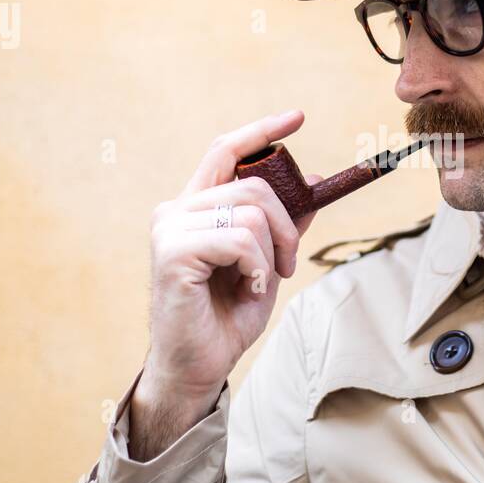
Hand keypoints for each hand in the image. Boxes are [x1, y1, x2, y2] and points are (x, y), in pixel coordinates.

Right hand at [130, 110, 322, 456]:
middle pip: (252, 184)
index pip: (225, 151)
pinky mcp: (173, 252)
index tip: (297, 117)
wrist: (198, 365)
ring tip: (263, 280)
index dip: (261, 131)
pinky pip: (240, 239)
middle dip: (286, 221)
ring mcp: (170, 229)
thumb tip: (312, 185)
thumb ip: (283, 224)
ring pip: (250, 211)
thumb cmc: (226, 317)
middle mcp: (176, 210)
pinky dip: (257, 266)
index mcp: (194, 207)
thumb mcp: (267, 263)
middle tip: (290, 263)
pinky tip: (247, 288)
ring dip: (272, 251)